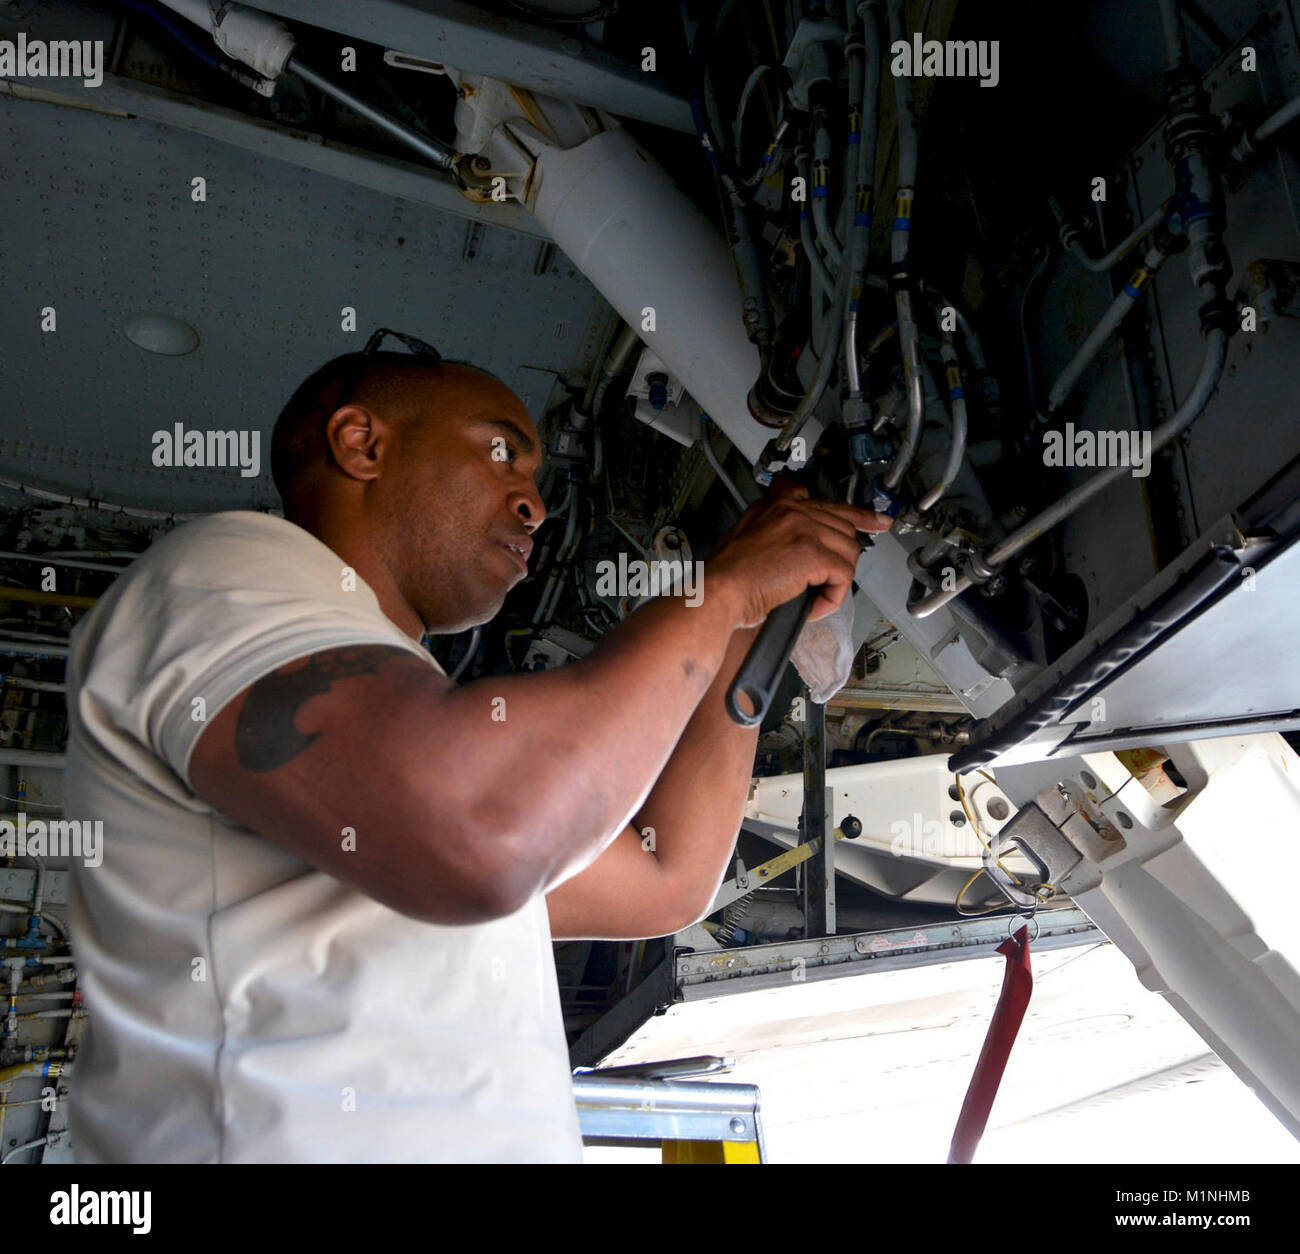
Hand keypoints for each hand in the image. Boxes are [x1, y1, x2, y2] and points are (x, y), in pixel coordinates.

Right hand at [704, 482, 891, 628]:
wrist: (717, 592)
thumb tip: (797, 539)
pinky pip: (842, 578)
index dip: (857, 514)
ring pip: (849, 553)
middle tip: (838, 579)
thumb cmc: (726, 575)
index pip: (826, 501)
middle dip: (845, 558)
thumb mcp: (747, 535)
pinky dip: (830, 599)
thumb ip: (773, 526)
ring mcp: (805, 529)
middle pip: (845, 528)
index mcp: (780, 505)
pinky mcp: (813, 555)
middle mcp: (794, 510)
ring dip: (835, 581)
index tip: (875, 521)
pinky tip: (812, 607)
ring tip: (812, 596)